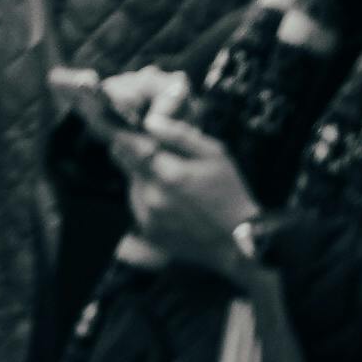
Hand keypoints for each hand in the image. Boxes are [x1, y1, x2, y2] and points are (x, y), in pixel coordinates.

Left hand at [108, 112, 263, 287]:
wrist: (234, 240)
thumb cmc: (229, 191)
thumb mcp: (214, 154)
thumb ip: (180, 136)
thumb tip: (149, 121)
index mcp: (168, 173)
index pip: (128, 147)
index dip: (128, 135)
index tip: (136, 130)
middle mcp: (151, 196)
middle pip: (127, 165)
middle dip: (137, 155)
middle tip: (162, 155)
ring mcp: (147, 217)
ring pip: (132, 185)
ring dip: (144, 177)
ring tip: (174, 181)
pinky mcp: (147, 232)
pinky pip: (138, 206)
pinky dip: (148, 198)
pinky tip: (173, 201)